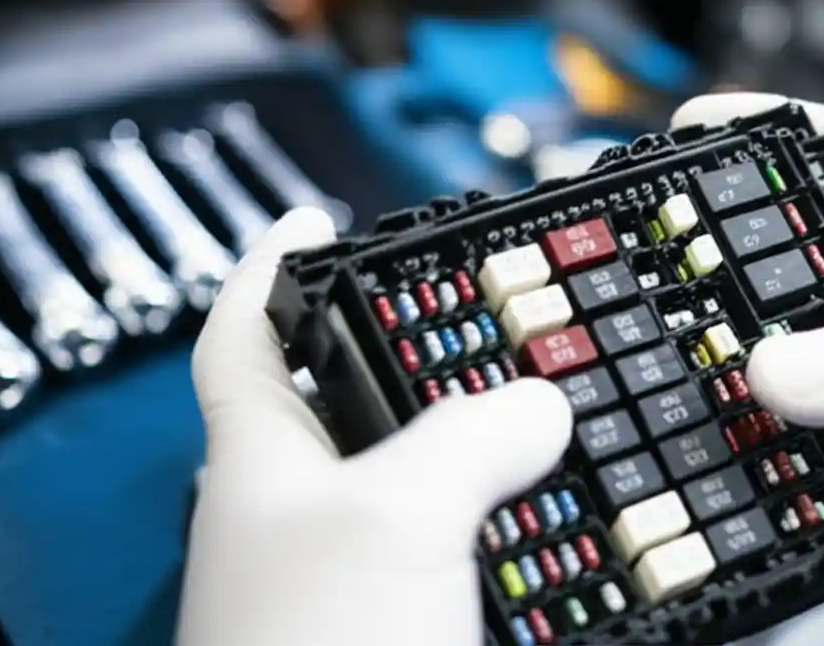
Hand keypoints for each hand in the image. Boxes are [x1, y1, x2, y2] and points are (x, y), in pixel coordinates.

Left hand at [177, 208, 572, 644]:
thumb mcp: (395, 518)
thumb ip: (468, 438)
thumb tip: (536, 405)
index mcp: (262, 463)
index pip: (245, 337)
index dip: (273, 269)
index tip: (313, 219)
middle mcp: (306, 516)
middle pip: (355, 402)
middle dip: (419, 352)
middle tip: (493, 312)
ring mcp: (362, 579)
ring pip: (433, 480)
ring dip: (495, 447)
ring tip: (565, 407)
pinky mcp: (416, 629)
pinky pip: (475, 552)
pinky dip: (522, 526)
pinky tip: (578, 516)